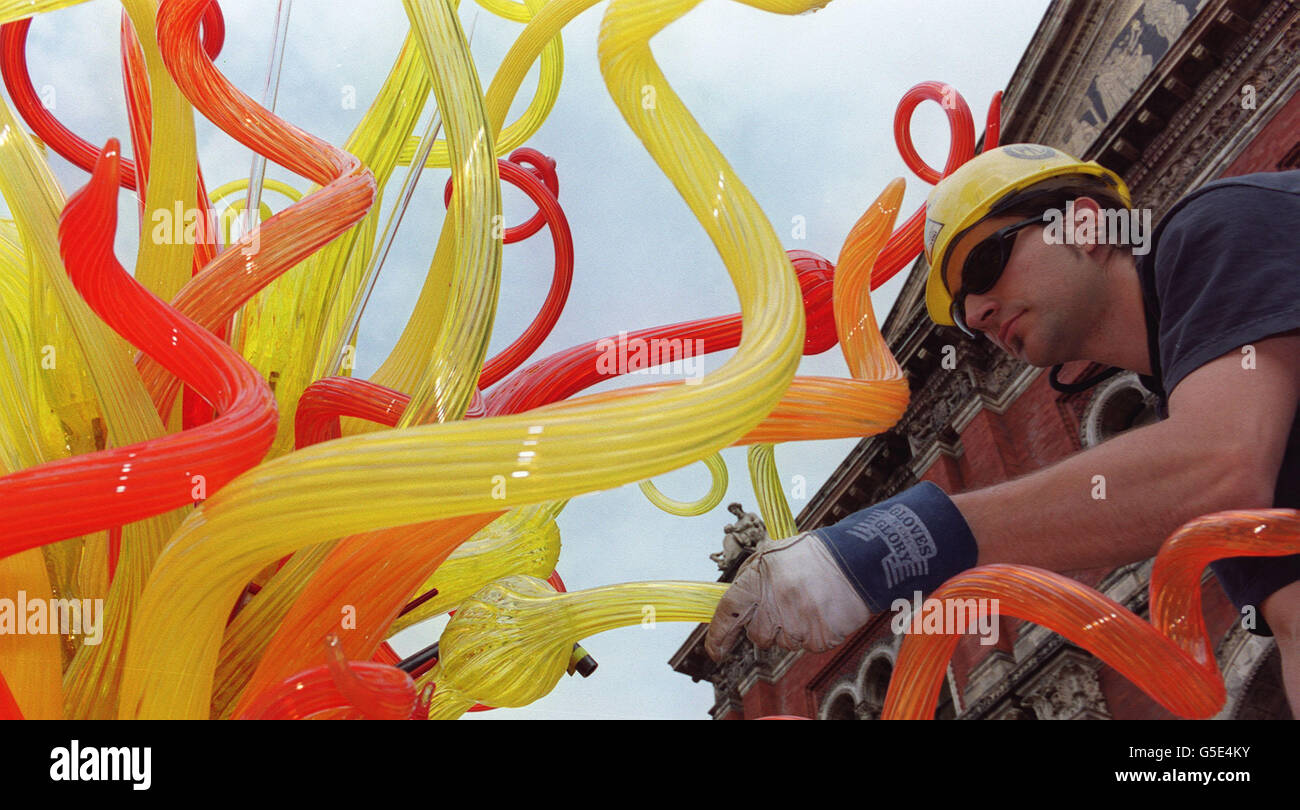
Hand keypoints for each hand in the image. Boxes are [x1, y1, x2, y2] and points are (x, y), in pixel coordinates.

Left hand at [704, 531, 870, 659]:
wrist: (857, 560)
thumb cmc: (814, 555)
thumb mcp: (772, 554)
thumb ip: (750, 577)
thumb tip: (734, 602)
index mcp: (758, 580)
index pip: (729, 612)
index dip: (718, 634)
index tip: (715, 649)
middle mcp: (774, 604)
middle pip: (757, 635)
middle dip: (767, 627)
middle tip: (785, 607)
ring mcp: (797, 624)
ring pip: (784, 643)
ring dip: (792, 630)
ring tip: (808, 604)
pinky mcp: (819, 638)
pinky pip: (808, 646)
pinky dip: (813, 634)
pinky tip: (821, 612)